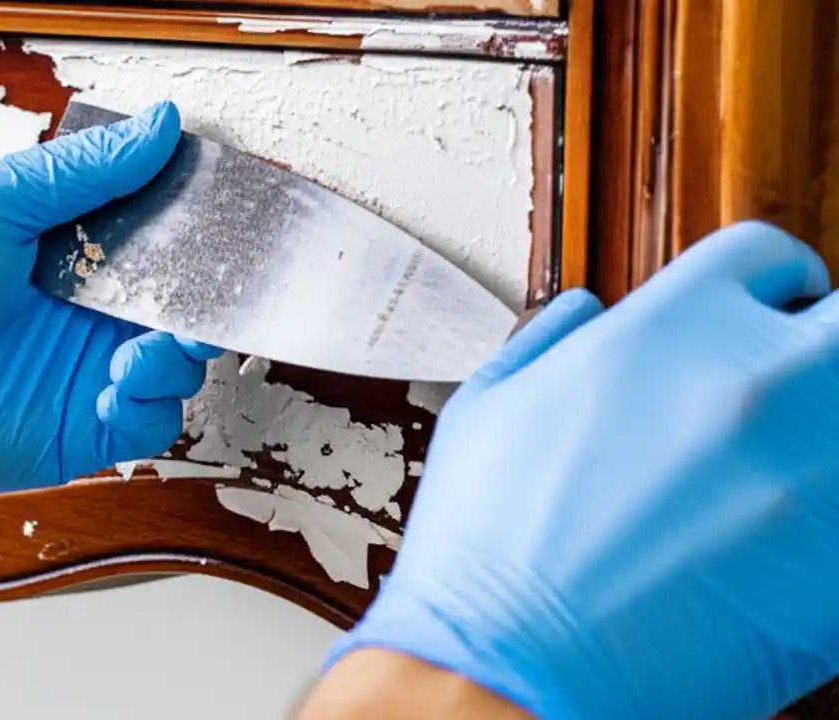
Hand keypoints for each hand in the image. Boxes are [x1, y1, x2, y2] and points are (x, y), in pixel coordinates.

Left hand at [0, 102, 219, 531]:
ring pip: (178, 366)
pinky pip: (151, 421)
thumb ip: (83, 171)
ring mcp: (84, 373)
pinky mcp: (79, 430)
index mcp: (69, 253)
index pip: (159, 240)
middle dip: (207, 297)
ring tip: (148, 342)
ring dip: (183, 352)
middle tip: (208, 287)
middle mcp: (85, 314)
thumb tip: (161, 126)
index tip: (220, 219)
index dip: (196, 233)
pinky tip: (120, 380)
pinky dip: (154, 401)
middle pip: (182, 306)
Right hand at [329, 221, 838, 718]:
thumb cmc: (488, 551)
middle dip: (823, 347)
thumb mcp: (489, 408)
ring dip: (825, 431)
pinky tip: (772, 541)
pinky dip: (828, 514)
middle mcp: (753, 384)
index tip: (768, 313)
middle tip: (795, 386)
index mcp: (664, 332)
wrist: (508, 673)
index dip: (768, 287)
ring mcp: (811, 473)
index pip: (765, 257)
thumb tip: (588, 316)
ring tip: (783, 467)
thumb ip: (550, 340)